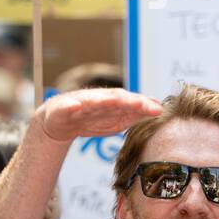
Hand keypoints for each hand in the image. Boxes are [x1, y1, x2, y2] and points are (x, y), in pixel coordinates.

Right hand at [35, 88, 162, 142]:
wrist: (59, 120)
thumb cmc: (91, 117)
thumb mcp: (116, 118)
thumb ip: (136, 113)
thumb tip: (159, 107)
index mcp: (113, 102)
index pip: (131, 102)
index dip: (144, 105)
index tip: (158, 110)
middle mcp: (99, 99)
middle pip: (115, 98)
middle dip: (128, 100)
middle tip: (140, 104)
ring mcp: (81, 103)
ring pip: (93, 100)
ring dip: (103, 100)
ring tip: (113, 101)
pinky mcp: (63, 109)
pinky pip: (67, 107)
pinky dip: (71, 105)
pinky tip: (75, 105)